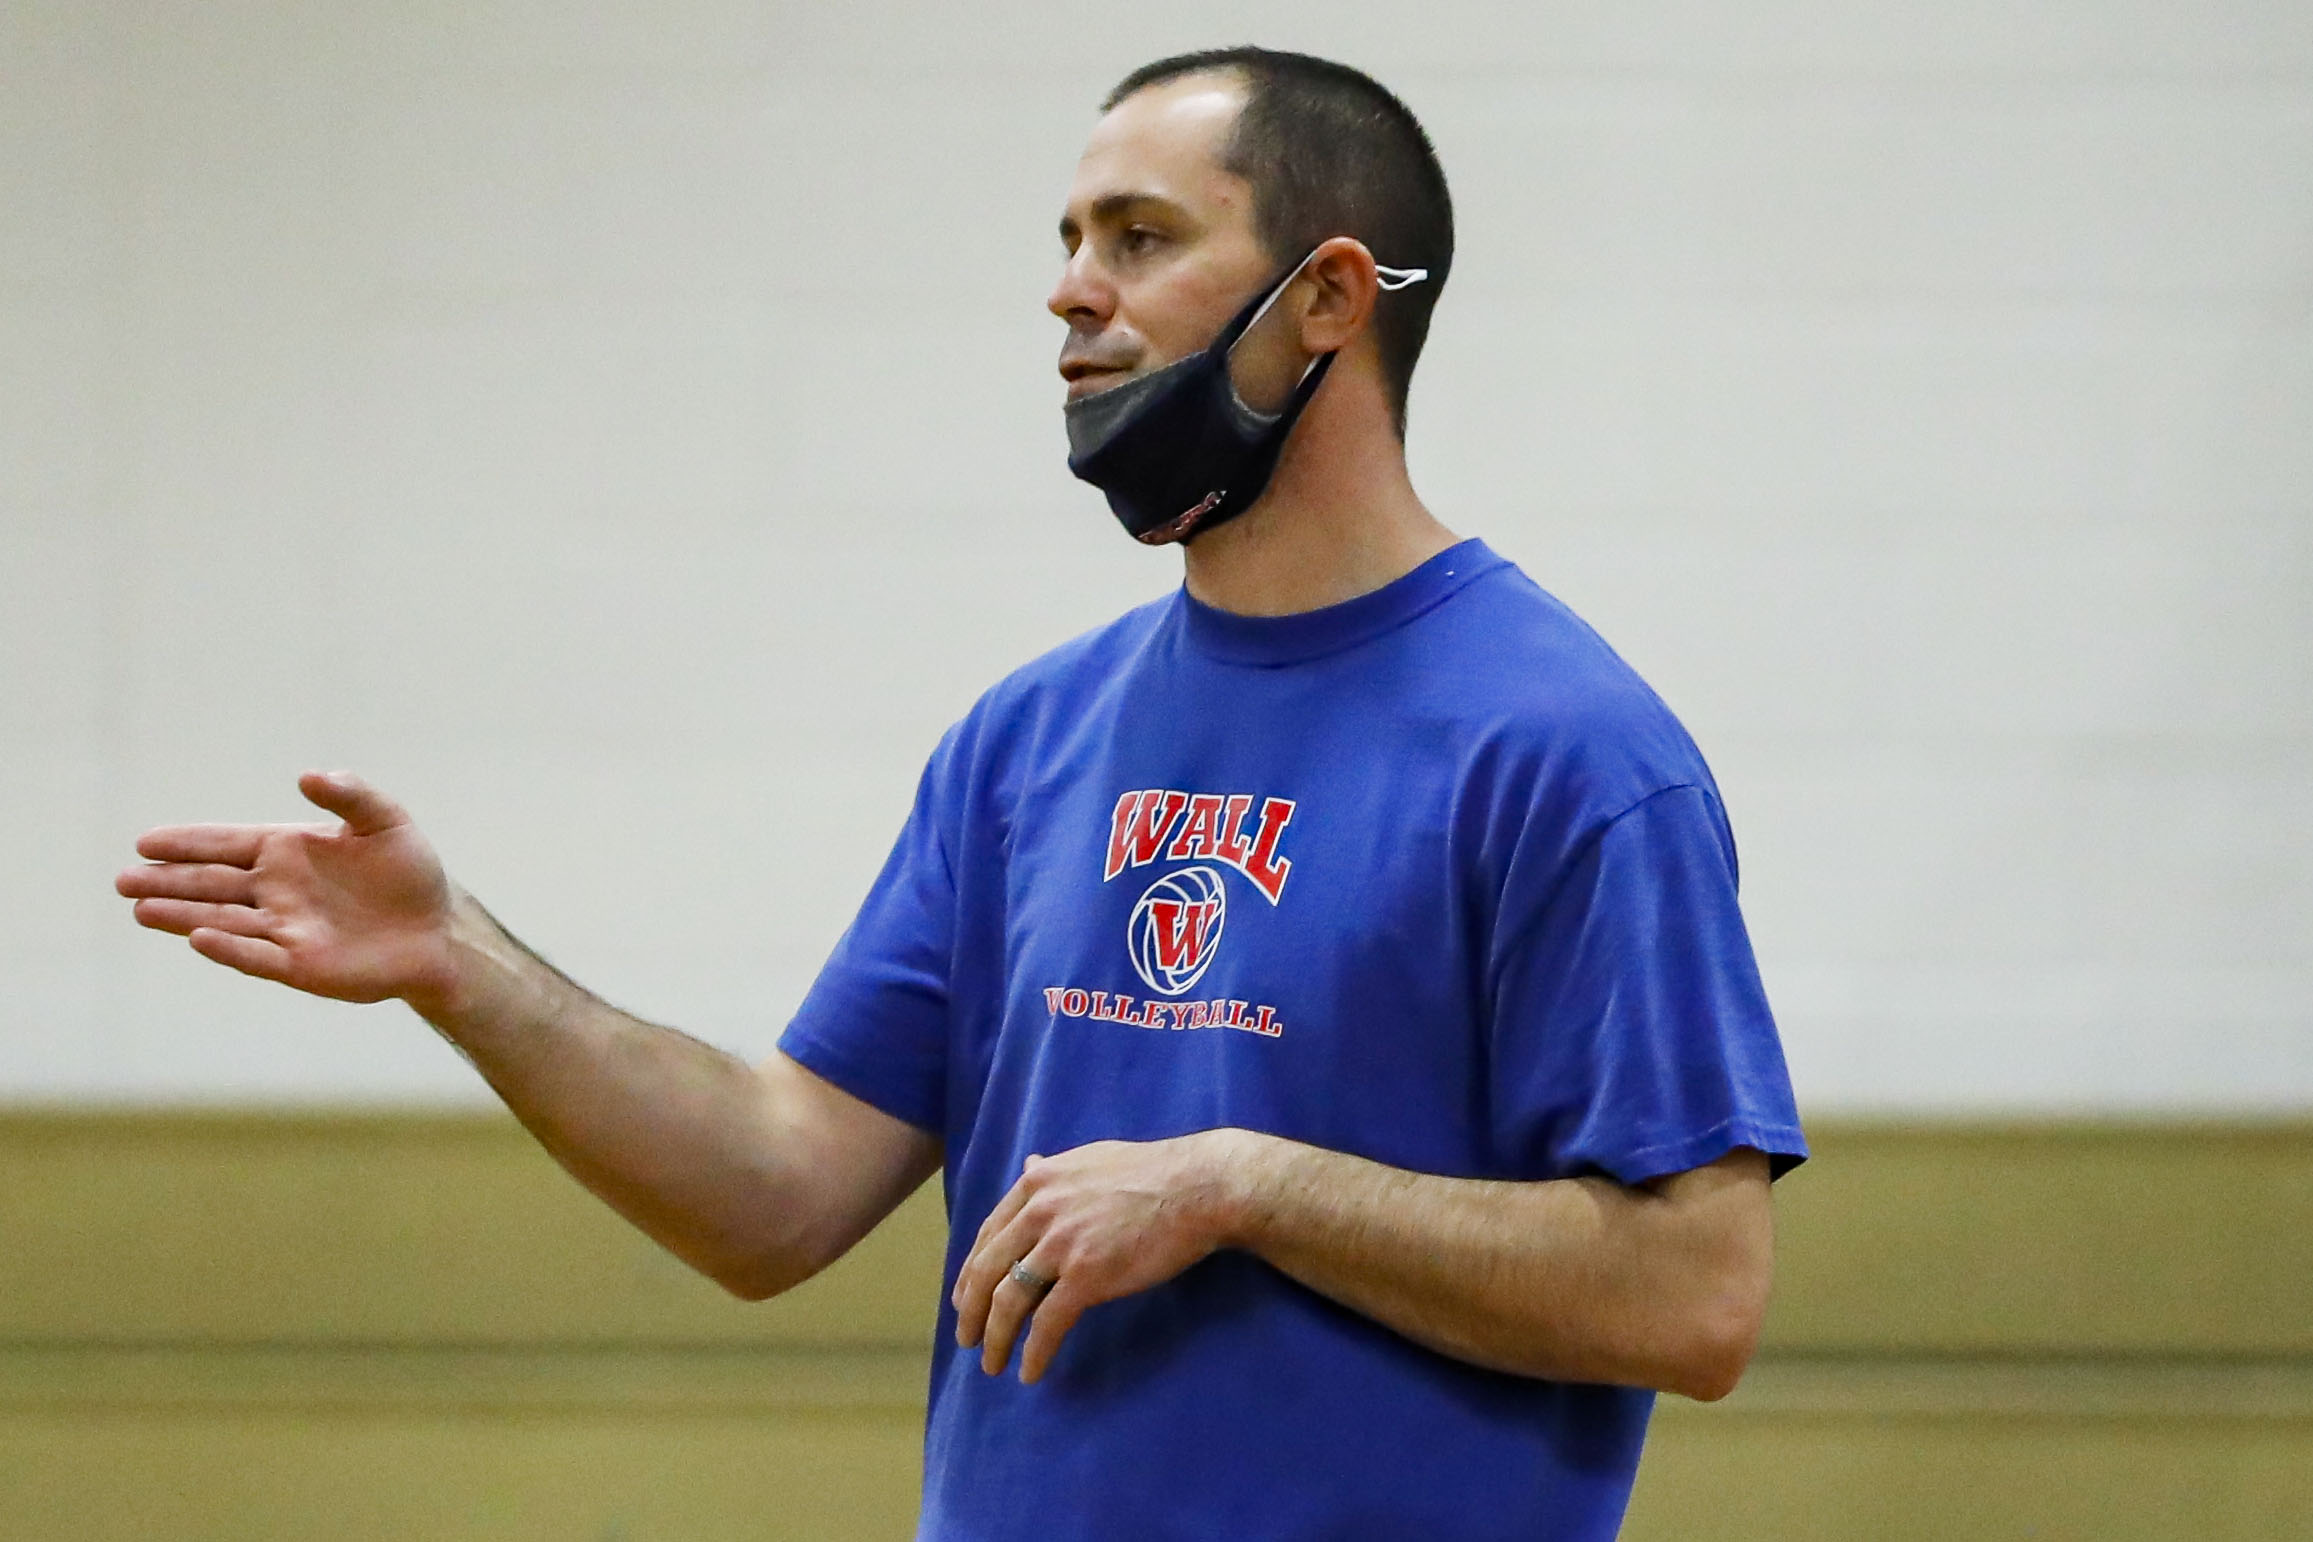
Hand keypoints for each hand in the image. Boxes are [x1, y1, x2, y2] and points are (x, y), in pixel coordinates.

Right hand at [117, 771, 457, 1010]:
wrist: (436, 929)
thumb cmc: (409, 872)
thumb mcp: (386, 822)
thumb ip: (350, 796)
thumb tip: (308, 776)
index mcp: (286, 851)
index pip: (225, 844)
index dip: (187, 843)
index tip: (145, 842)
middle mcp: (275, 890)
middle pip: (210, 883)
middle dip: (167, 881)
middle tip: (122, 879)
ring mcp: (284, 929)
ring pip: (223, 920)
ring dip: (182, 915)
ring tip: (140, 908)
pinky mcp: (301, 965)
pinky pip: (258, 956)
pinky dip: (230, 948)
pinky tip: (199, 938)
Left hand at [950, 1129, 1258, 1383]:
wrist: (1197, 1187)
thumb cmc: (1152, 1173)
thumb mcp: (1090, 1159)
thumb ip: (1053, 1169)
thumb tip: (1030, 1162)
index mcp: (1037, 1182)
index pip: (988, 1234)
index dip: (971, 1272)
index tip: (966, 1298)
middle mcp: (1040, 1210)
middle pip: (987, 1270)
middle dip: (971, 1311)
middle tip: (968, 1339)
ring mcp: (1062, 1244)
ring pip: (1009, 1301)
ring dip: (995, 1338)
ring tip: (992, 1363)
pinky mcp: (1087, 1276)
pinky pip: (1047, 1323)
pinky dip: (1034, 1352)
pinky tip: (1030, 1371)